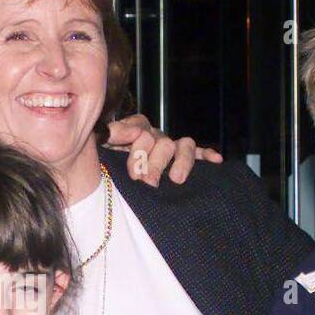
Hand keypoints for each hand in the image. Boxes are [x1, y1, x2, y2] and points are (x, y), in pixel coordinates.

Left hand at [102, 113, 221, 185]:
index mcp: (133, 132)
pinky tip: (216, 160)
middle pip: (162, 141)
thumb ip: (109, 135)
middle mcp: (153, 137)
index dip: (139, 151)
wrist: (100, 184)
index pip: (142, 129)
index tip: (134, 174)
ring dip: (181, 162)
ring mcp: (169, 148)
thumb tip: (128, 133)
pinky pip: (197, 153)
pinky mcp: (181, 160)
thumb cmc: (99, 166)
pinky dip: (206, 154)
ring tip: (176, 179)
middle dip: (155, 163)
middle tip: (148, 182)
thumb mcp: (99, 148)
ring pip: (182, 145)